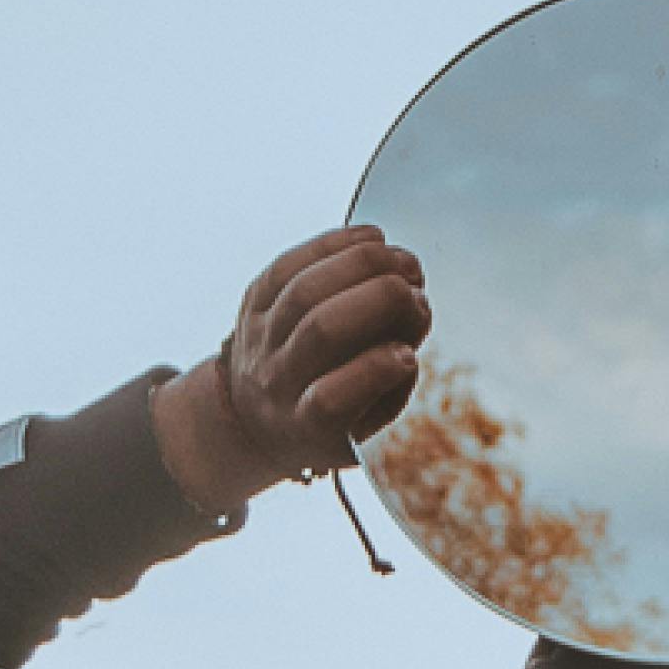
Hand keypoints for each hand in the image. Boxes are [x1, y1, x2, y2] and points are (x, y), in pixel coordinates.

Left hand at [151, 225, 431, 518]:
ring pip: (305, 290)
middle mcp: (273, 382)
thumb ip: (389, 393)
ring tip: (403, 261)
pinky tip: (371, 239)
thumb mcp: (361, 429)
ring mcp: (258, 339)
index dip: (374, 372)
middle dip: (380, 300)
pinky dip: (332, 244)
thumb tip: (404, 345)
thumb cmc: (328, 423)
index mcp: (304, 428)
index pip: (330, 401)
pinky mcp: (251, 303)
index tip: (409, 356)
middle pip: (321, 330)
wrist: (252, 417)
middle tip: (416, 292)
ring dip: (362, 264)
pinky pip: (287, 264)